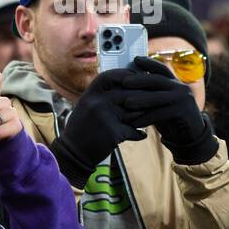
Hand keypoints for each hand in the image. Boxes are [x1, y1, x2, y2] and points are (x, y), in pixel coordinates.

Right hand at [48, 65, 177, 184]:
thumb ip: (103, 95)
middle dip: (143, 98)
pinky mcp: (113, 133)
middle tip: (154, 101)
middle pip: (129, 93)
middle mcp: (97, 102)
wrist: (73, 153)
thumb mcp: (87, 106)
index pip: (111, 76)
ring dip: (144, 116)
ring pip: (135, 112)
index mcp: (91, 94)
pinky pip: (134, 131)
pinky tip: (141, 135)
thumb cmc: (81, 129)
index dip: (126, 75)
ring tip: (149, 118)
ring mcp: (105, 117)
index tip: (138, 77)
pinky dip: (139, 134)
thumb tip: (126, 83)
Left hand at [121, 56, 216, 163]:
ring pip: (158, 97)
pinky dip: (147, 118)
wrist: (190, 137)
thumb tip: (129, 85)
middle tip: (124, 82)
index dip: (149, 62)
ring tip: (126, 103)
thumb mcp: (161, 104)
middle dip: (140, 80)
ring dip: (141, 100)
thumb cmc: (171, 119)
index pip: (161, 69)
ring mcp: (184, 99)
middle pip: (158, 80)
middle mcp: (180, 88)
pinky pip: (161, 114)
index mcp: (175, 83)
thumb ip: (151, 94)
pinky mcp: (184, 112)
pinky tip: (135, 123)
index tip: (135, 59)